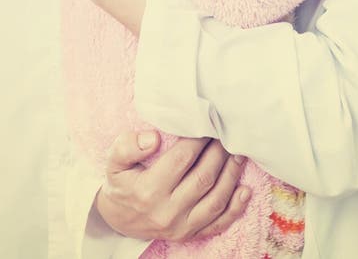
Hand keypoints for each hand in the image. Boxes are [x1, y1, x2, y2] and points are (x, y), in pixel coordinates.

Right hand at [96, 131, 250, 241]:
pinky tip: (244, 190)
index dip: (198, 139)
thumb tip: (153, 138)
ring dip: (231, 175)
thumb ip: (127, 146)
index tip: (206, 123)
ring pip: (215, 200)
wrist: (117, 220)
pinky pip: (218, 224)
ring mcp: (181, 226)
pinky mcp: (189, 235)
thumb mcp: (114, 162)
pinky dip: (235, 208)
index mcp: (149, 190)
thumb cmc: (120, 183)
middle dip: (219, 153)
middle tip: (226, 133)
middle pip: (203, 178)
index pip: (181, 159)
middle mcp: (168, 211)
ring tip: (238, 153)